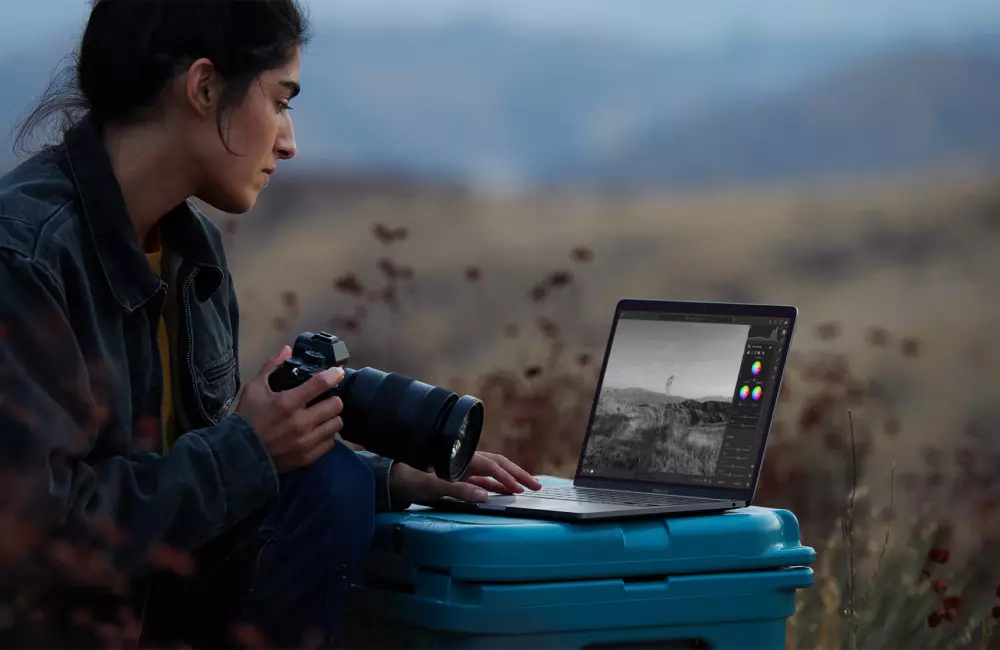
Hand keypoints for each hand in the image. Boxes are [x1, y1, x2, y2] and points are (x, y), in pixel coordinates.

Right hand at [234, 345, 345, 472]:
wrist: (238, 454)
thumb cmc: (247, 418)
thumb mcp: (254, 389)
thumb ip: (271, 367)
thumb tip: (287, 349)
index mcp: (288, 402)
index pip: (321, 383)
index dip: (334, 375)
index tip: (338, 373)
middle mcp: (301, 422)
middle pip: (336, 405)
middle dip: (332, 399)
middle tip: (325, 400)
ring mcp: (306, 441)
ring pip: (336, 424)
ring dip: (331, 418)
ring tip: (323, 417)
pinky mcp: (308, 457)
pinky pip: (330, 443)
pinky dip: (326, 436)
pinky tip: (318, 433)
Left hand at [389, 451, 542, 504]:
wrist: (395, 477)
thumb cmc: (412, 478)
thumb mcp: (433, 487)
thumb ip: (458, 491)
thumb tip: (484, 497)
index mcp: (462, 459)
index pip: (492, 466)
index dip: (507, 477)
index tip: (521, 489)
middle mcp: (466, 461)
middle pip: (499, 464)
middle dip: (518, 474)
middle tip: (536, 486)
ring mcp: (465, 468)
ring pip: (494, 471)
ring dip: (511, 479)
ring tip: (527, 488)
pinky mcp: (462, 476)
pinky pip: (485, 479)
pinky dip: (498, 485)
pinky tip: (506, 492)